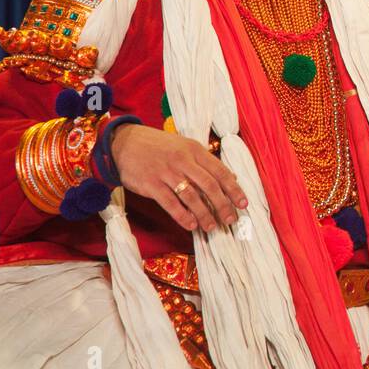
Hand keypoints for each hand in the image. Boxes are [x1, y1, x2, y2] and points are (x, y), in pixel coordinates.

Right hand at [110, 124, 246, 232]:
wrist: (125, 142)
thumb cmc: (159, 146)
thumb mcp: (185, 146)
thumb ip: (206, 162)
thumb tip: (231, 177)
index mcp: (195, 150)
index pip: (220, 171)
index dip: (234, 189)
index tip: (243, 204)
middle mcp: (183, 160)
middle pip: (209, 186)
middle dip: (223, 205)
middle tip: (230, 220)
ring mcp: (167, 172)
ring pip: (191, 197)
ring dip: (204, 214)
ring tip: (212, 227)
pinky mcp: (151, 184)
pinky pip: (170, 203)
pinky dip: (182, 216)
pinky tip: (191, 225)